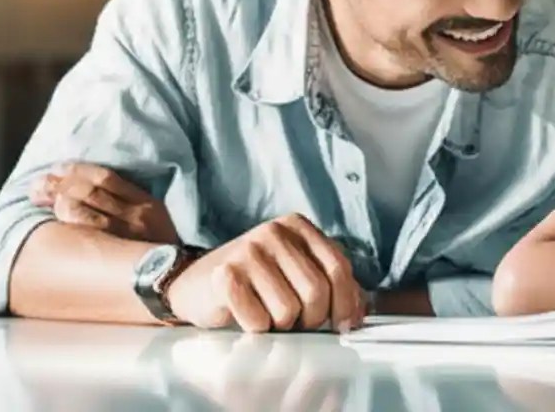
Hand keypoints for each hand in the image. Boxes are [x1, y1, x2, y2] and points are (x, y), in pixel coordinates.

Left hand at [30, 163, 179, 244]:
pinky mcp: (113, 252)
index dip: (77, 169)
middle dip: (58, 183)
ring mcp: (124, 234)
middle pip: (88, 190)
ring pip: (80, 207)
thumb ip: (129, 203)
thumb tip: (87, 188)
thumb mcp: (154, 220)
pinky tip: (53, 218)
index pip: (105, 177)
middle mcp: (136, 216)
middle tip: (39, 185)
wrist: (177, 281)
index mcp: (146, 203)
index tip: (59, 169)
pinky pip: (81, 229)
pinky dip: (63, 219)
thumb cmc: (159, 250)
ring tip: (41, 199)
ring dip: (56, 199)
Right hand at [164, 214, 366, 333]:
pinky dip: (256, 329)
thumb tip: (359, 314)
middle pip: (317, 291)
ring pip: (289, 310)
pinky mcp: (225, 275)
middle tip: (296, 322)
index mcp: (298, 226)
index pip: (338, 267)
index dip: (345, 303)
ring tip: (266, 313)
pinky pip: (259, 321)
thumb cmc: (255, 283)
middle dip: (311, 319)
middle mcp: (274, 231)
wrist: (194, 284)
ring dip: (280, 325)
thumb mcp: (297, 273)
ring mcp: (248, 251)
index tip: (343, 325)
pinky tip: (244, 314)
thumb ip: (332, 286)